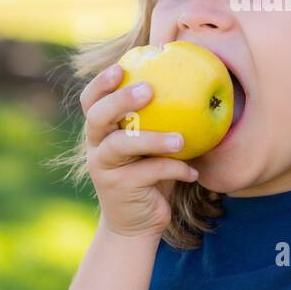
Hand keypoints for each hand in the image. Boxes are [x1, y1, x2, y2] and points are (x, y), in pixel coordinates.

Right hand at [79, 63, 199, 238]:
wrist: (137, 224)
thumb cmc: (150, 175)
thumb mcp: (152, 147)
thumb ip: (161, 122)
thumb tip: (198, 87)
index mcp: (101, 131)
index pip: (91, 100)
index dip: (101, 82)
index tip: (122, 65)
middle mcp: (96, 146)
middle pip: (98, 116)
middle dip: (120, 100)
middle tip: (149, 91)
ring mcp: (103, 168)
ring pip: (121, 145)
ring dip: (152, 139)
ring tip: (180, 140)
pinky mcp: (118, 189)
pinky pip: (148, 173)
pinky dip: (174, 170)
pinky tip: (193, 172)